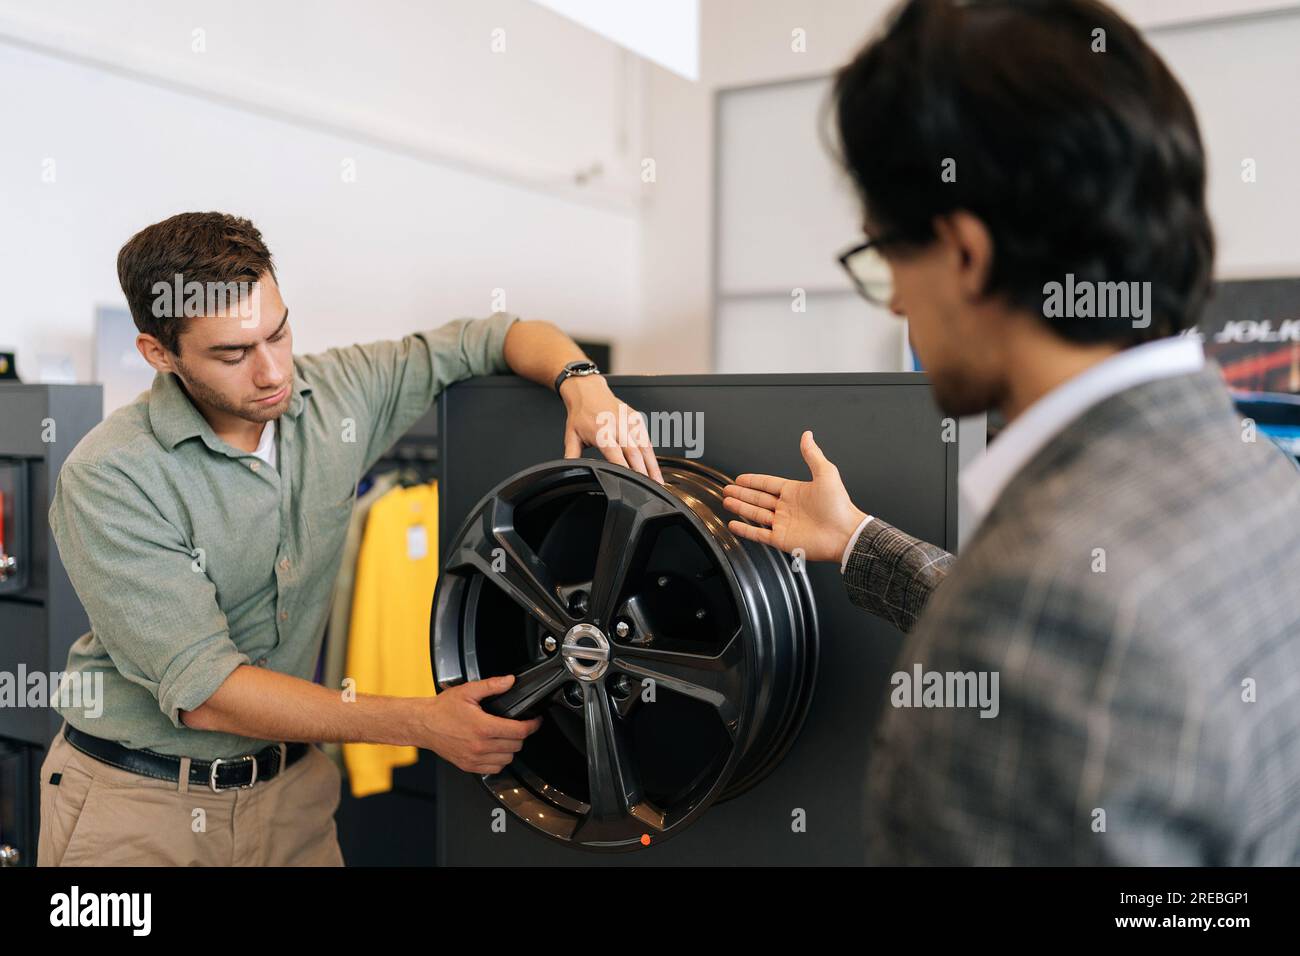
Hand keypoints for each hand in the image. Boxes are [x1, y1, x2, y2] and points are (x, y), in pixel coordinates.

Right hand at [421, 674, 541, 773]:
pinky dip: (499, 761)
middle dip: (521, 735)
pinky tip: (495, 749)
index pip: (519, 731)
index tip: (535, 721)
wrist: (423, 724)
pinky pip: (494, 769)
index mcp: (483, 727)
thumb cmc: (442, 709)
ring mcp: (474, 758)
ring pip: (507, 760)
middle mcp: (480, 746)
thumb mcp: (468, 691)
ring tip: (506, 737)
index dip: (532, 725)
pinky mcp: (468, 766)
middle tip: (518, 726)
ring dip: (511, 749)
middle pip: (516, 746)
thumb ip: (491, 685)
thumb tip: (509, 681)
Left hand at [560, 375, 663, 482]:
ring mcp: (629, 422)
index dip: (624, 468)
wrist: (588, 390)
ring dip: (652, 465)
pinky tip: (655, 468)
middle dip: (642, 471)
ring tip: (657, 482)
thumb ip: (572, 455)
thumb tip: (568, 470)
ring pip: (645, 446)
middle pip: (634, 451)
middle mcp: (618, 426)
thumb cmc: (581, 414)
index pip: (615, 453)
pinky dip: (652, 454)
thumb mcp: (571, 436)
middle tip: (648, 487)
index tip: (630, 482)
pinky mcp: (637, 419)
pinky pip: (647, 439)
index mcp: (601, 432)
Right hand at [722, 430, 868, 563]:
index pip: (768, 484)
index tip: (740, 478)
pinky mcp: (781, 539)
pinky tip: (734, 524)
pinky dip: (745, 529)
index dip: (753, 481)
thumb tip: (808, 436)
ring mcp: (783, 524)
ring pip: (756, 514)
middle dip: (742, 493)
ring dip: (740, 507)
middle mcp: (787, 507)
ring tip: (727, 501)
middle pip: (758, 498)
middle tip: (727, 489)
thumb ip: (813, 455)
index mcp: (795, 492)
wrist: (845, 534)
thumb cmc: (839, 506)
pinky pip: (759, 534)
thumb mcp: (826, 473)